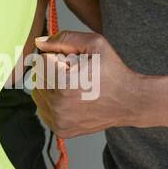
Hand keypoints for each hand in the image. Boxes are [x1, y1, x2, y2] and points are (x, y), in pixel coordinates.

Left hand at [32, 30, 152, 135]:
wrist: (130, 102)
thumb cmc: (113, 71)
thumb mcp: (95, 44)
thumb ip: (63, 39)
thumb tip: (38, 42)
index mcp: (64, 84)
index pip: (40, 62)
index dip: (56, 57)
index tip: (73, 62)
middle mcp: (59, 106)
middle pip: (37, 78)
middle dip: (51, 71)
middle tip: (74, 73)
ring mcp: (59, 121)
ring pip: (38, 93)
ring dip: (50, 86)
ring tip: (73, 85)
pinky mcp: (61, 130)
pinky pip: (43, 109)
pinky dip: (52, 101)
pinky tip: (70, 98)